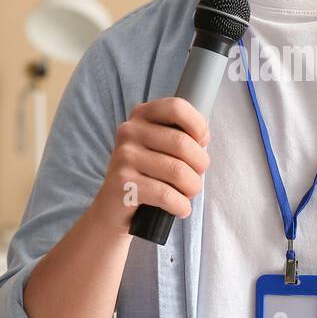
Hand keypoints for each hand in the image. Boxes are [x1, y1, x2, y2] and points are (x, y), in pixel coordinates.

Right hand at [92, 97, 211, 233]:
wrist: (112, 210)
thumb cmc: (147, 176)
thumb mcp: (159, 147)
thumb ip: (180, 134)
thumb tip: (203, 137)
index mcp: (141, 115)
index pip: (176, 107)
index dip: (198, 125)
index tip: (202, 143)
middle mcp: (129, 131)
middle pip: (182, 143)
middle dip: (200, 165)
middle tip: (196, 178)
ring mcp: (124, 157)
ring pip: (178, 171)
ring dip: (192, 188)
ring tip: (187, 194)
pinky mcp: (122, 183)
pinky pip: (166, 194)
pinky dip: (181, 206)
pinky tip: (180, 208)